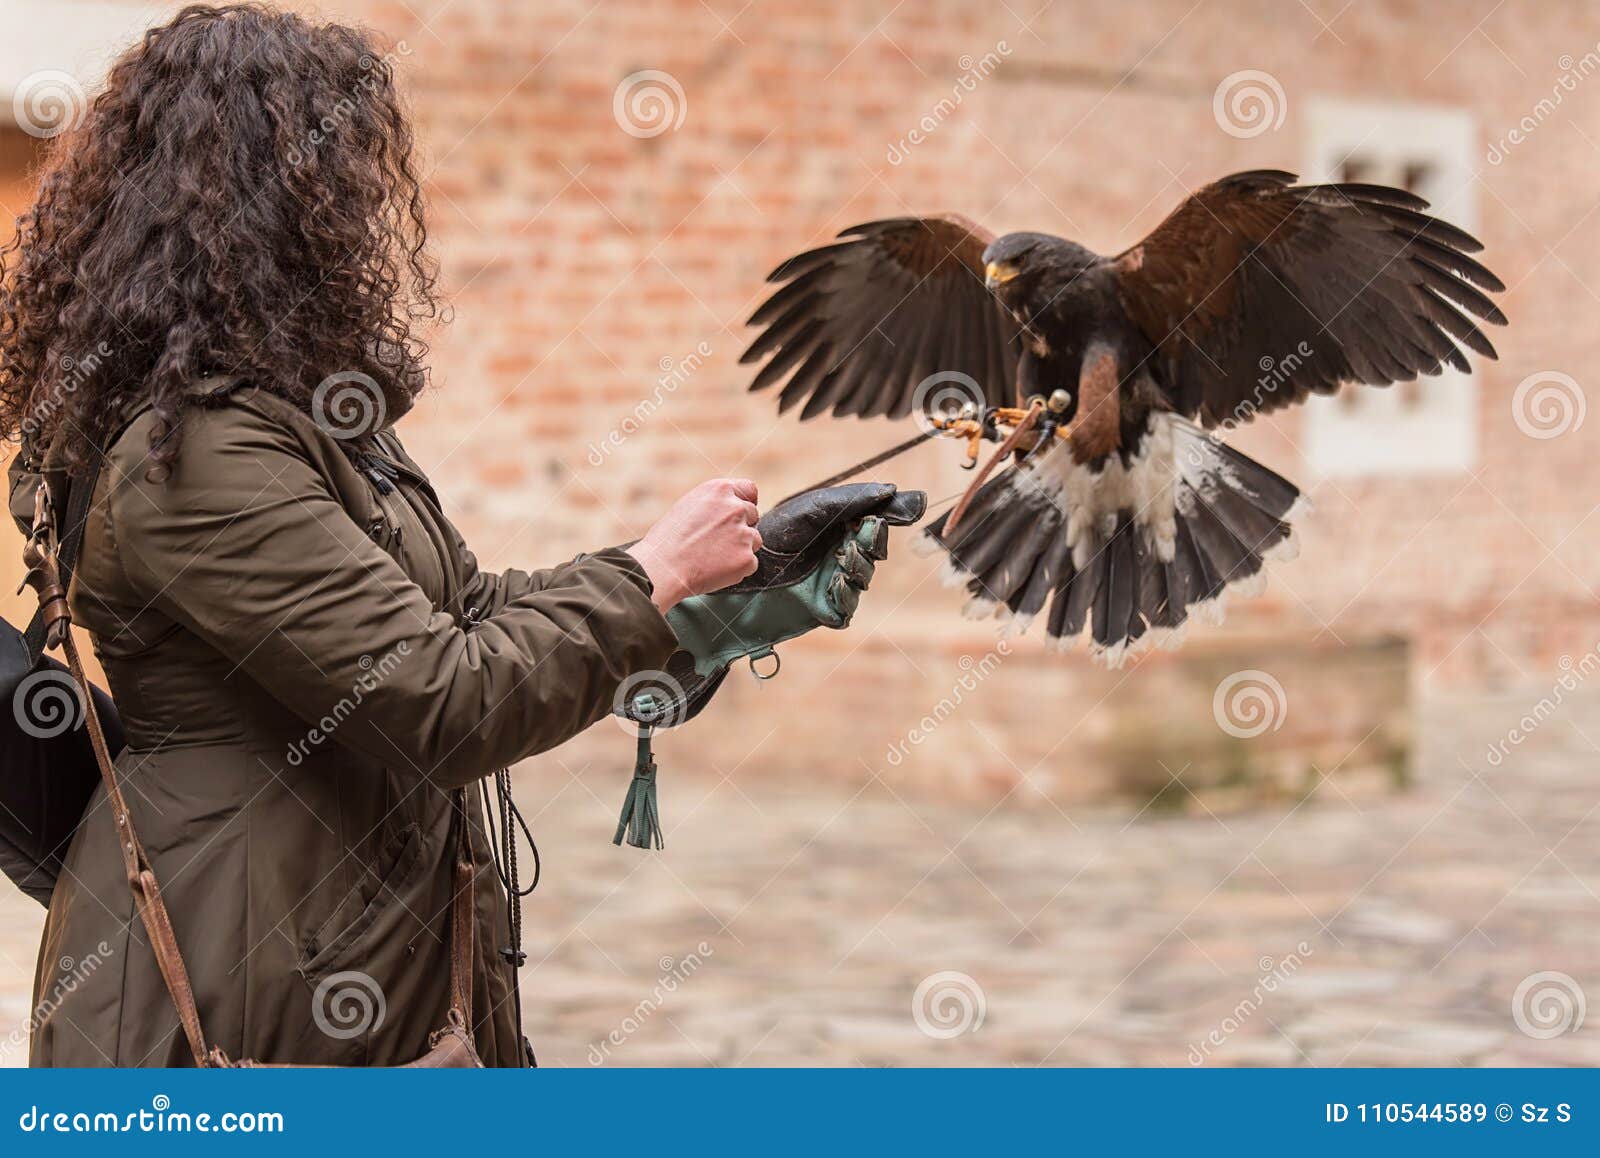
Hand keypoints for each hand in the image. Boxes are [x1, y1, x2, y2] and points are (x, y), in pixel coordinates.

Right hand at [626, 478, 761, 612]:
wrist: (663, 569)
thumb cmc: (668, 540)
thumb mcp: (689, 506)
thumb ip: (715, 504)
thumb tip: (735, 508)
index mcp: (720, 490)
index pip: (749, 489)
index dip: (746, 502)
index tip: (741, 513)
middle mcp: (735, 508)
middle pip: (754, 515)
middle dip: (741, 527)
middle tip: (716, 541)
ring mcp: (744, 533)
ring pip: (754, 540)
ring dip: (741, 548)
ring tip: (712, 556)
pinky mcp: (747, 558)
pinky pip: (750, 563)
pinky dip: (738, 568)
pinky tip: (715, 569)